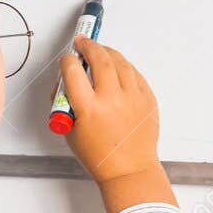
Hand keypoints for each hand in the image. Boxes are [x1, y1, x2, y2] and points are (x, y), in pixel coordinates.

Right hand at [58, 38, 174, 212]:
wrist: (130, 170)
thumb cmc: (100, 156)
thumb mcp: (71, 132)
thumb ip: (66, 105)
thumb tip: (66, 82)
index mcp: (89, 109)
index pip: (72, 71)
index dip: (67, 61)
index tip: (67, 60)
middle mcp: (111, 99)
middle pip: (99, 58)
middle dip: (88, 46)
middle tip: (82, 43)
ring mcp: (132, 98)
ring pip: (119, 62)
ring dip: (107, 52)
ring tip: (100, 50)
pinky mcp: (147, 99)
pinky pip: (135, 74)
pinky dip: (124, 67)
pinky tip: (118, 66)